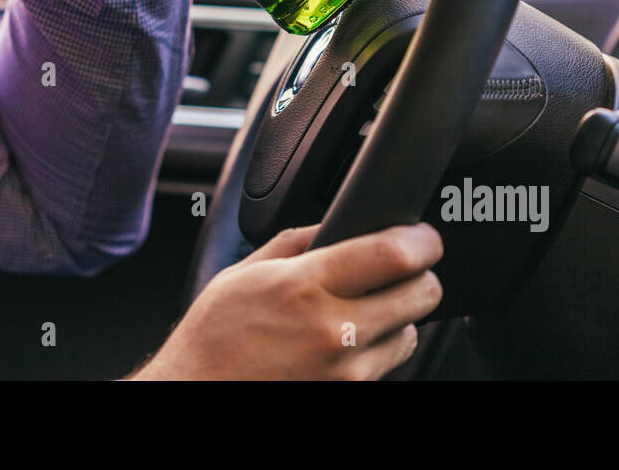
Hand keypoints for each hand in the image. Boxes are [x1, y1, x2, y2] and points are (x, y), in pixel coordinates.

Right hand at [129, 223, 443, 379]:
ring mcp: (346, 371)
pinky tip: (346, 343)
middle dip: (419, 276)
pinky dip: (378, 350)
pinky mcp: (349, 395)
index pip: (395, 254)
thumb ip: (295, 243)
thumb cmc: (213, 339)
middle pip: (421, 294)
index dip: (422, 239)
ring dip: (399, 318)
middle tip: (403, 271)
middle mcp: (334, 329)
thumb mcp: (245, 272)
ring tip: (363, 312)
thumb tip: (333, 223)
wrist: (196, 394)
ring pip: (411, 333)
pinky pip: (387, 366)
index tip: (422, 236)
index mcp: (306, 285)